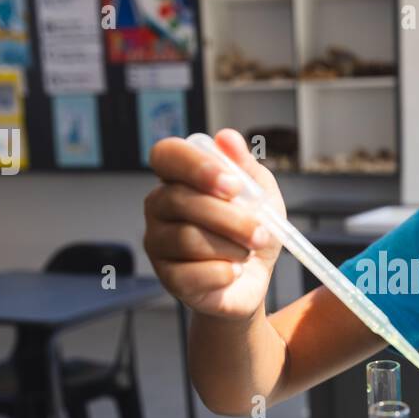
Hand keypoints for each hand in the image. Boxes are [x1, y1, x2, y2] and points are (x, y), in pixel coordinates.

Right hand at [143, 129, 284, 318]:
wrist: (254, 279)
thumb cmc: (251, 231)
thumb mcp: (261, 195)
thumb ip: (246, 167)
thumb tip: (228, 138)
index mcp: (179, 177)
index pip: (166, 155)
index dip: (195, 166)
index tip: (232, 185)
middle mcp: (160, 205)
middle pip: (180, 200)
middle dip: (229, 218)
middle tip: (260, 232)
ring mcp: (158, 241)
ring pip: (187, 238)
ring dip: (231, 247)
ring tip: (248, 253)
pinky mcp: (167, 277)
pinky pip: (192, 273)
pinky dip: (223, 273)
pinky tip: (233, 272)